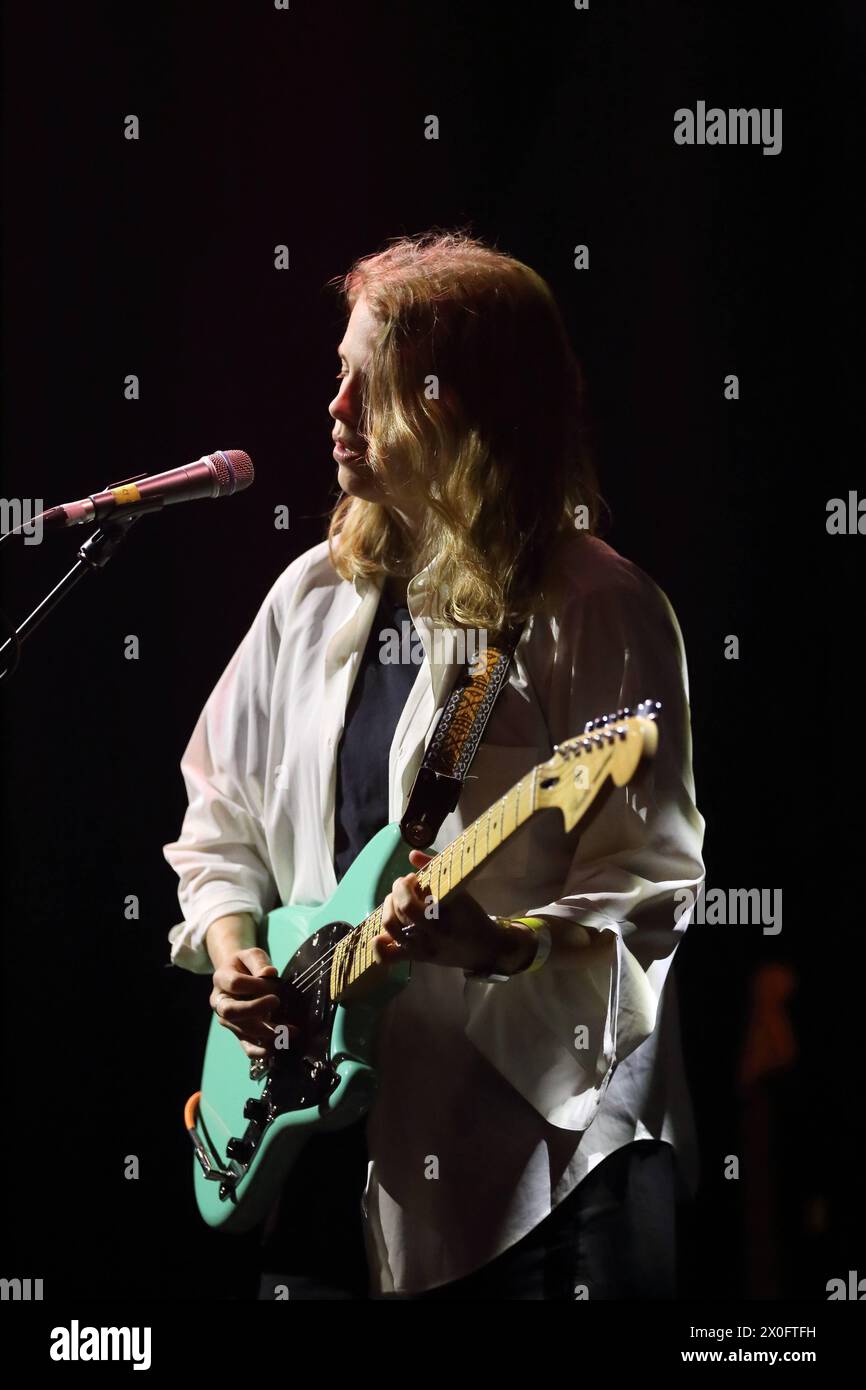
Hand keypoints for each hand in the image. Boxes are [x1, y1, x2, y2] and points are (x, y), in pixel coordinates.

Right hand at [210, 947, 281, 1059]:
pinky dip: (261, 1051)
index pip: (235, 984)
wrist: (238, 976)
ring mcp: (228, 1021)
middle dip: (255, 1009)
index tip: (274, 981)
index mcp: (221, 980)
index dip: (255, 984)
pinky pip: (246, 1046)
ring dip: (267, 1032)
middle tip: (277, 1002)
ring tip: (290, 1030)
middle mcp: (220, 1003)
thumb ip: (259, 962)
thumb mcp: (251, 955)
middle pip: (232, 1011)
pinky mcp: (239, 1033)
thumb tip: (269, 973)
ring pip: (242, 1030)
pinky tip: (277, 1049)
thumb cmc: (246, 965)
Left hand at [374, 850, 536, 975]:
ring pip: (391, 927)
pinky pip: (388, 957)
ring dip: (388, 907)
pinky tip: (379, 935)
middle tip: (406, 886)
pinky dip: (378, 947)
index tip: (413, 878)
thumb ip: (435, 870)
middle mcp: (430, 935)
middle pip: (398, 911)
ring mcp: (421, 949)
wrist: (485, 950)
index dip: (404, 886)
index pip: (409, 903)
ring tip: (397, 901)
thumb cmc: (472, 917)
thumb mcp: (460, 891)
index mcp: (443, 918)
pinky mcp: (416, 958)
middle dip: (397, 891)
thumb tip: (412, 854)